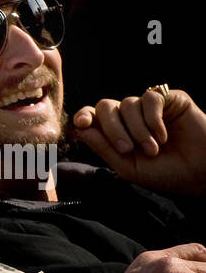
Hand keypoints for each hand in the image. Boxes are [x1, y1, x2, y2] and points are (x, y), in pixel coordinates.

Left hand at [73, 87, 205, 196]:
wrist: (199, 174)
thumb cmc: (164, 174)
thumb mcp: (128, 166)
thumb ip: (103, 148)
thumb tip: (79, 129)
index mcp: (116, 133)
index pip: (92, 117)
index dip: (83, 116)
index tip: (81, 123)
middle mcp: (129, 117)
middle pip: (105, 107)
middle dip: (112, 129)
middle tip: (127, 150)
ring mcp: (149, 107)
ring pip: (127, 104)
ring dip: (137, 130)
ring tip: (153, 150)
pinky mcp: (170, 99)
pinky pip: (150, 99)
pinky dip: (152, 119)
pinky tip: (162, 136)